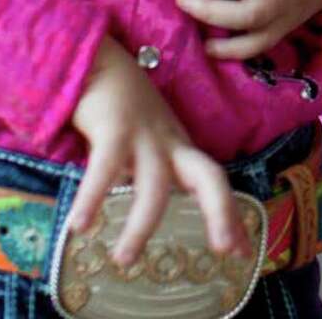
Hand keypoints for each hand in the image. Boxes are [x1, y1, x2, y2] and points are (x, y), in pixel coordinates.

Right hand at [66, 38, 239, 265]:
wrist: (95, 59)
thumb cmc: (116, 109)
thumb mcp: (140, 145)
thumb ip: (144, 176)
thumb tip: (141, 220)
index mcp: (178, 148)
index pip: (213, 182)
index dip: (229, 215)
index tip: (242, 252)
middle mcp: (169, 142)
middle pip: (208, 177)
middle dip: (221, 212)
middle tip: (224, 249)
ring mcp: (144, 134)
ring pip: (154, 187)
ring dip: (140, 227)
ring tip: (124, 261)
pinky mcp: (114, 127)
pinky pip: (104, 170)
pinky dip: (91, 199)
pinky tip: (79, 225)